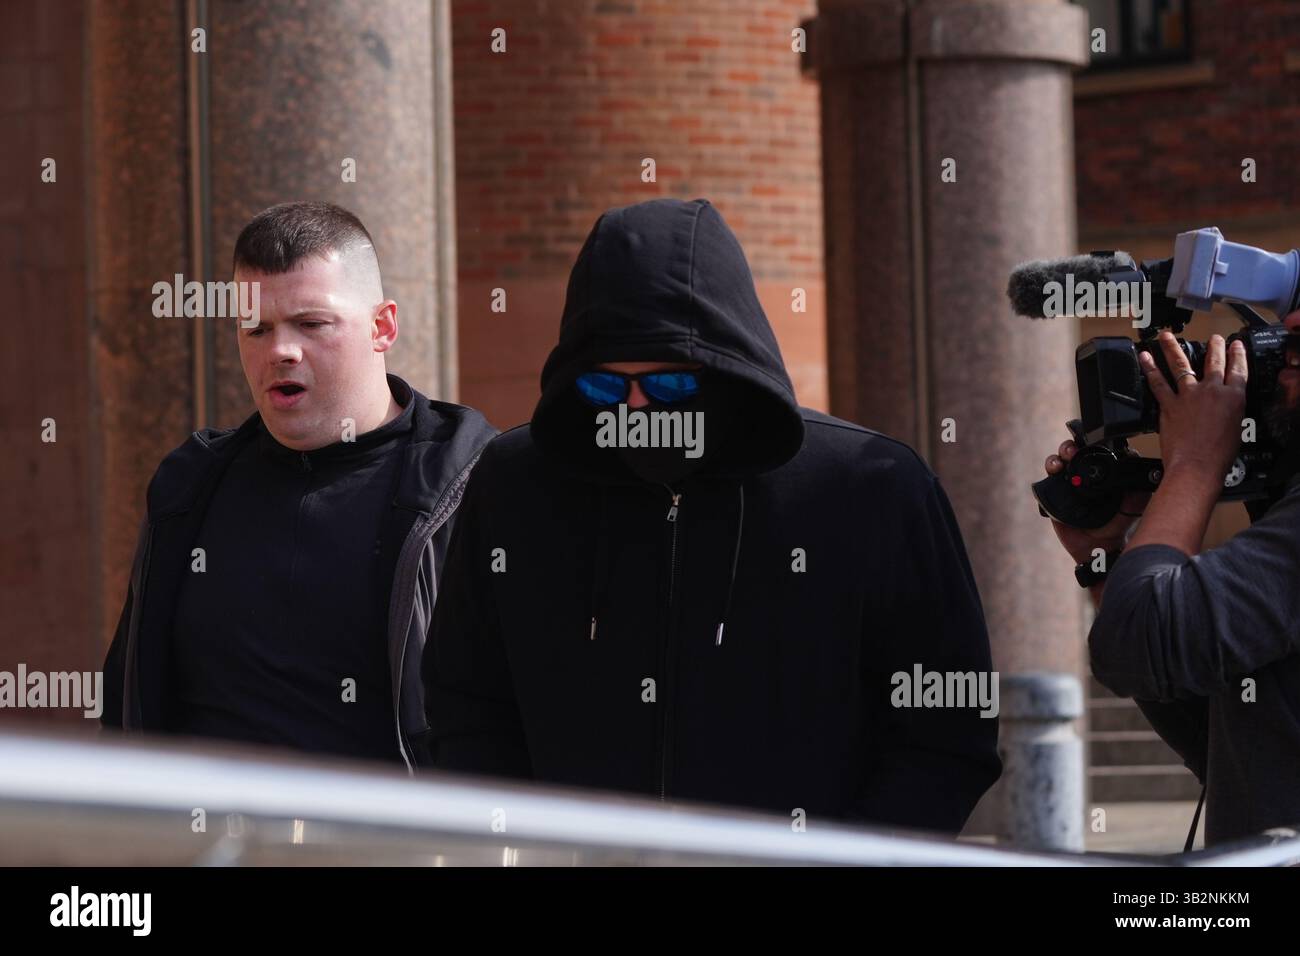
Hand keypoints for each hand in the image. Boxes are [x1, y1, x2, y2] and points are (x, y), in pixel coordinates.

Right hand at [1044, 439, 1149, 564]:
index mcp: (1100, 472)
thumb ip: (1139, 485)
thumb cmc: (1119, 522)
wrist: (1100, 545)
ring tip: (1061, 461)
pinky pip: (1047, 480)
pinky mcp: (1054, 495)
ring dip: (1057, 456)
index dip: (1090, 442)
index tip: (1092, 440)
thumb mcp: (1136, 502)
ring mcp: (1067, 484)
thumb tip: (1140, 465)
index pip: (1092, 450)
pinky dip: (1049, 471)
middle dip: (1070, 446)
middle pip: (1072, 452)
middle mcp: (1082, 474)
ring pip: (1058, 462)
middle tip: (1073, 450)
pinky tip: (1054, 471)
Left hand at [1139, 330, 1246, 484]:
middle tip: (1214, 338)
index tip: (1235, 345)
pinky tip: (1144, 357)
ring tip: (1167, 336)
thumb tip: (1225, 406)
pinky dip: (1149, 369)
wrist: (1197, 466)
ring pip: (1181, 364)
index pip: (1238, 370)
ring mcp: (1189, 396)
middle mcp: (1212, 391)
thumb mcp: (1236, 428)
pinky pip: (1157, 382)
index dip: (1237, 355)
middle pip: (1213, 362)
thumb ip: (1229, 411)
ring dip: (1172, 347)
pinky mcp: (1169, 404)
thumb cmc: (1218, 455)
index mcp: (1234, 398)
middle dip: (1215, 347)